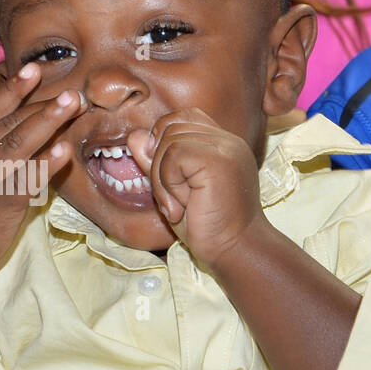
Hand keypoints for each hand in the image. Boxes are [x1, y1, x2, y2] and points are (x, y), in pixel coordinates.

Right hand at [0, 64, 82, 282]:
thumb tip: (18, 122)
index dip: (14, 88)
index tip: (35, 68)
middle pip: (10, 122)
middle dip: (43, 104)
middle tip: (74, 90)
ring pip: (19, 143)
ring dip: (49, 120)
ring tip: (73, 104)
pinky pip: (26, 180)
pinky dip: (46, 164)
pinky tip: (64, 151)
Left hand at [127, 109, 262, 269]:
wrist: (234, 250)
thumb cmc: (206, 225)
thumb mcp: (171, 187)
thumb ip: (155, 161)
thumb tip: (135, 135)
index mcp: (220, 142)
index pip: (179, 119)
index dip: (162, 144)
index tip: (170, 183)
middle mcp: (226, 139)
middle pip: (169, 126)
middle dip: (158, 164)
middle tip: (173, 200)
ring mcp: (226, 147)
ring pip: (168, 140)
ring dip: (162, 179)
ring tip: (178, 206)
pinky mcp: (218, 160)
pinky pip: (173, 155)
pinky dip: (168, 184)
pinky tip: (182, 206)